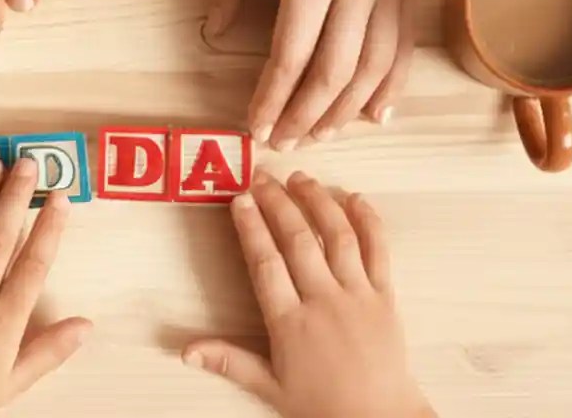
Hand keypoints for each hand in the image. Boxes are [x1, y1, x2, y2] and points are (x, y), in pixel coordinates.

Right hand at [184, 172, 432, 417]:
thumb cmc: (321, 405)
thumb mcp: (270, 387)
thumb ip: (229, 362)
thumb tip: (185, 350)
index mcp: (290, 324)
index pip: (266, 264)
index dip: (251, 229)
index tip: (240, 199)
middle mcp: (324, 303)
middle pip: (298, 241)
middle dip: (278, 204)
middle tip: (262, 177)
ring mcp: (358, 296)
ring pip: (338, 237)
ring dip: (318, 202)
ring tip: (300, 178)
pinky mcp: (386, 296)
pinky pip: (379, 251)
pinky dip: (369, 221)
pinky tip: (354, 197)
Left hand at [207, 0, 415, 148]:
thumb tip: (215, 29)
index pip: (291, 54)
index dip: (270, 98)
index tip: (252, 127)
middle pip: (334, 73)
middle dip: (305, 117)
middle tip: (282, 143)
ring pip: (375, 69)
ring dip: (345, 112)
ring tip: (317, 137)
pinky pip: (405, 47)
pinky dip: (391, 86)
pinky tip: (374, 114)